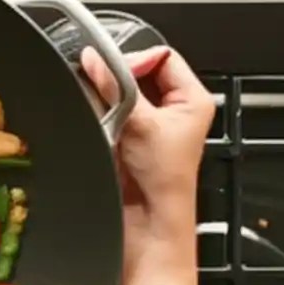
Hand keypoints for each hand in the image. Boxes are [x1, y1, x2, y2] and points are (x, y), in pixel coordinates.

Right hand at [79, 46, 214, 284]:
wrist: (146, 226)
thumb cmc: (161, 183)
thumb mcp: (141, 123)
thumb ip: (114, 88)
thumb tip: (91, 60)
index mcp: (191, 99)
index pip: (161, 57)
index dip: (135, 60)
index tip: (110, 70)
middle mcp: (170, 111)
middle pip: (135, 75)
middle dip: (114, 81)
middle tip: (98, 89)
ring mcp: (145, 127)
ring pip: (117, 95)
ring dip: (103, 102)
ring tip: (99, 114)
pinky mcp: (123, 141)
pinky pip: (104, 116)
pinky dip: (95, 117)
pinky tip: (94, 126)